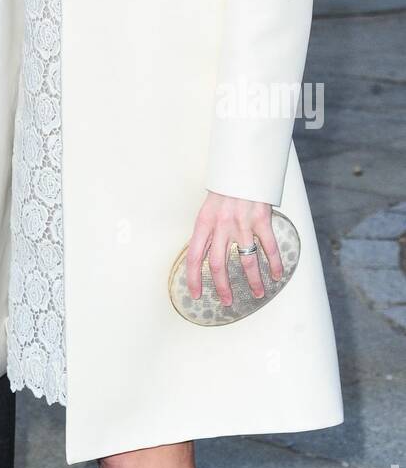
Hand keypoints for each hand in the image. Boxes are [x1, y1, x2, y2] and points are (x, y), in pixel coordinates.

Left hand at [185, 191, 281, 305]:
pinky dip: (274, 263)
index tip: (195, 293)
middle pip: (218, 264)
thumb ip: (207, 230)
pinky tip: (276, 274)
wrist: (242, 166)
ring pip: (246, 261)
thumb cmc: (224, 188)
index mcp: (204, 222)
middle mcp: (221, 225)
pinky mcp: (261, 220)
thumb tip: (203, 254)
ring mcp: (242, 224)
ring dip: (252, 281)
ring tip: (256, 293)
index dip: (193, 278)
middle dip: (222, 287)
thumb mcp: (208, 208)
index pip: (193, 256)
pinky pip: (269, 248)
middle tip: (227, 301)